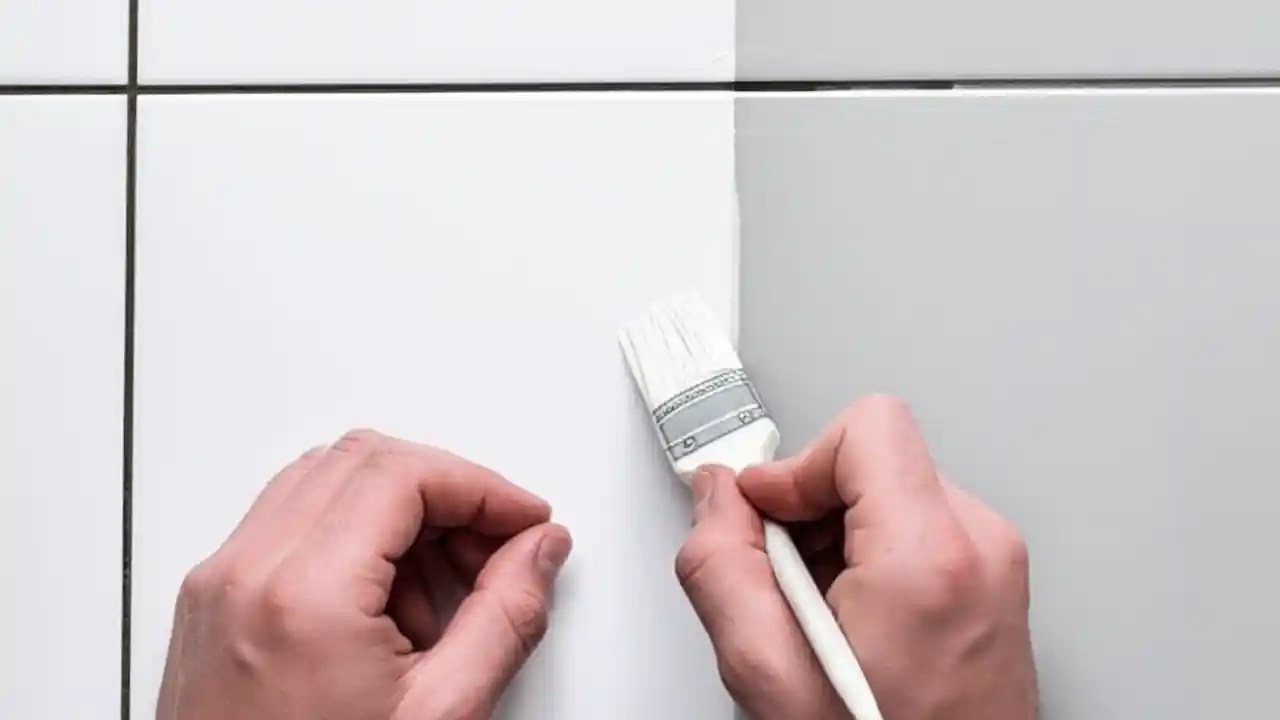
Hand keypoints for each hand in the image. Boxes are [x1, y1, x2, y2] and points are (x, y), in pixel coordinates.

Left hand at [158, 430, 571, 719]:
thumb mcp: (441, 718)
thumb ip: (505, 619)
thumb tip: (538, 552)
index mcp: (302, 597)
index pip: (404, 475)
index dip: (481, 487)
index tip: (523, 521)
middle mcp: (244, 575)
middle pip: (363, 460)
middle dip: (445, 491)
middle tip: (495, 547)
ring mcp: (217, 586)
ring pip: (323, 481)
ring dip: (399, 511)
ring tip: (444, 586)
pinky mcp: (210, 604)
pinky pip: (289, 523)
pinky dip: (352, 537)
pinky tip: (390, 604)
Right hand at [676, 396, 1037, 719]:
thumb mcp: (766, 673)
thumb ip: (720, 565)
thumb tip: (718, 495)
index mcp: (930, 557)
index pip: (868, 426)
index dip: (798, 463)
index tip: (767, 512)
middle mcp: (979, 548)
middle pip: (875, 459)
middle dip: (811, 510)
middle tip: (786, 582)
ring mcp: (995, 566)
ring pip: (891, 494)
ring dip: (837, 539)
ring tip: (822, 616)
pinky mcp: (994, 583)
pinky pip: (918, 531)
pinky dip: (870, 560)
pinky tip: (853, 624)